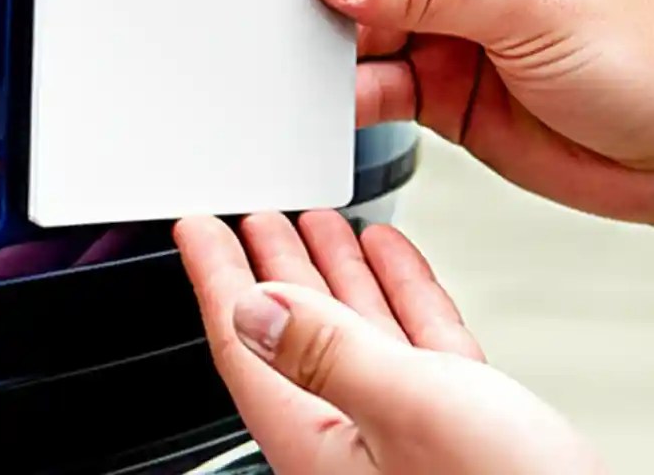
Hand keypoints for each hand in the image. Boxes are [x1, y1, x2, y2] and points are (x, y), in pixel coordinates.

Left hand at [174, 212, 605, 474]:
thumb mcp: (409, 411)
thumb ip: (328, 355)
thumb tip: (254, 309)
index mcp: (318, 438)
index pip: (244, 342)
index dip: (216, 276)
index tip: (195, 226)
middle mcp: (351, 436)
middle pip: (293, 329)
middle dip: (271, 264)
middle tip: (251, 215)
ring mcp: (404, 432)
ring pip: (355, 331)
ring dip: (334, 271)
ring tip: (315, 221)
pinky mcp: (457, 428)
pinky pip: (413, 344)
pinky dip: (400, 294)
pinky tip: (392, 260)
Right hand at [276, 0, 653, 223]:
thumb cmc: (645, 57)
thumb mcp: (528, 1)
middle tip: (294, 5)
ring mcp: (443, 25)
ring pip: (358, 23)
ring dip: (333, 42)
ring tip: (316, 58)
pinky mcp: (432, 85)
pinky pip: (370, 81)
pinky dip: (348, 93)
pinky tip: (342, 97)